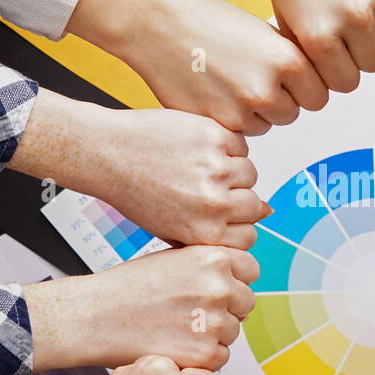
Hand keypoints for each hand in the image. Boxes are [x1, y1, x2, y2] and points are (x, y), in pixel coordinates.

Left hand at [11, 90, 267, 247]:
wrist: (109, 154)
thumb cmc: (135, 192)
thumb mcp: (174, 227)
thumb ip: (218, 229)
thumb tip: (266, 212)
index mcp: (205, 233)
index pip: (249, 235)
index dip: (238, 224)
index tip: (227, 214)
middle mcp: (213, 204)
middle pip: (253, 204)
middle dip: (237, 197)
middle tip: (210, 187)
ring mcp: (216, 169)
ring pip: (249, 173)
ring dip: (233, 169)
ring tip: (202, 167)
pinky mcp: (214, 138)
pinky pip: (239, 145)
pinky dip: (226, 145)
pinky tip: (199, 149)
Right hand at [25, 245, 257, 372]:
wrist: (96, 316)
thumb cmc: (130, 288)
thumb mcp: (176, 258)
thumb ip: (211, 266)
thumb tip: (239, 279)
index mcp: (213, 257)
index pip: (250, 269)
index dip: (233, 280)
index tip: (216, 288)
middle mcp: (219, 286)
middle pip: (246, 302)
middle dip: (226, 308)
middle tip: (192, 313)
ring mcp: (214, 321)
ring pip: (234, 331)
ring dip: (213, 333)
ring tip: (177, 328)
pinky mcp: (205, 352)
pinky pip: (221, 357)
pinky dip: (203, 356)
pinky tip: (176, 344)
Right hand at [66, 0, 324, 134]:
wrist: (160, 27)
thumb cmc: (207, 22)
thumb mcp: (265, 32)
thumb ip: (291, 60)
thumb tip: (312, 80)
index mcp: (288, 61)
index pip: (319, 95)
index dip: (305, 88)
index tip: (295, 83)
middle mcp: (267, 90)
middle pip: (293, 114)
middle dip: (280, 101)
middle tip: (256, 80)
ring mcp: (241, 111)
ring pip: (266, 126)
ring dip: (256, 112)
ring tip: (233, 83)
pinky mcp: (218, 125)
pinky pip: (240, 132)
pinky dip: (233, 120)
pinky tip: (218, 94)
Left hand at [243, 0, 374, 90]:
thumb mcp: (287, 21)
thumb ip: (311, 56)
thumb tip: (331, 81)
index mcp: (319, 36)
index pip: (343, 83)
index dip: (337, 72)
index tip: (332, 59)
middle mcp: (352, 20)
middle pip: (369, 67)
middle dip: (357, 56)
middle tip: (344, 35)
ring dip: (372, 31)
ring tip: (352, 5)